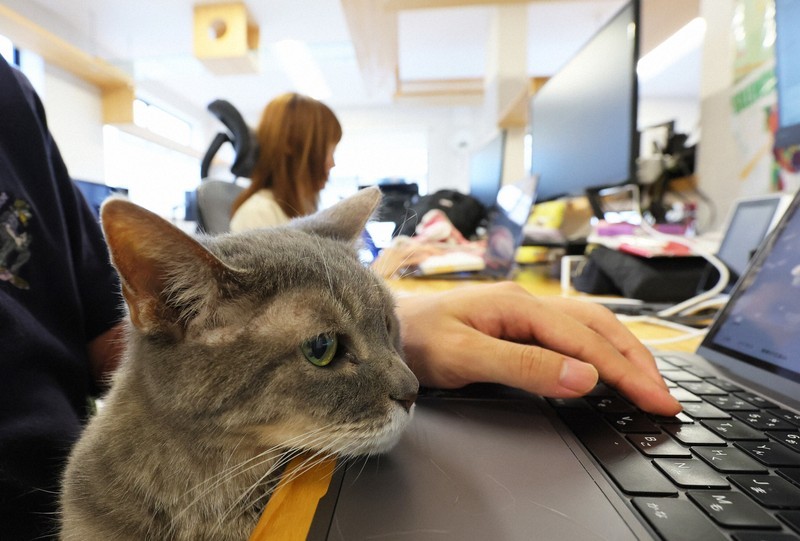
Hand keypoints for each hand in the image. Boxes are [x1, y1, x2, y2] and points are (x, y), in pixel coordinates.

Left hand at [395, 282, 680, 415]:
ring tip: (648, 380)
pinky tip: (607, 362)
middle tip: (665, 396)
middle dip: (636, 360)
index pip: (587, 340)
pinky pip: (571, 331)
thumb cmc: (416, 338)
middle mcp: (527, 302)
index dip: (625, 372)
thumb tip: (582, 376)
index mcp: (519, 306)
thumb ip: (523, 365)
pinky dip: (600, 348)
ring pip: (589, 324)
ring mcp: (522, 310)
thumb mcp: (465, 356)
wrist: (385, 327)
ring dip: (623, 351)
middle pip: (599, 325)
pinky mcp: (516, 322)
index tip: (656, 399)